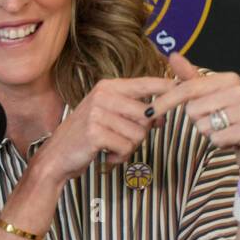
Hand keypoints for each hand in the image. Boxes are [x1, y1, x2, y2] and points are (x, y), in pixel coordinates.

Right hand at [35, 76, 170, 183]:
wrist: (56, 156)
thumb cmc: (85, 136)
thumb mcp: (107, 115)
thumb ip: (133, 111)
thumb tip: (163, 117)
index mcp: (108, 86)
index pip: (148, 83)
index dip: (170, 88)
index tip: (184, 89)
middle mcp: (103, 95)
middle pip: (148, 115)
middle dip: (141, 132)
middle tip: (122, 137)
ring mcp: (97, 113)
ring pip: (139, 134)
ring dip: (129, 147)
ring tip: (110, 147)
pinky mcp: (94, 132)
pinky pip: (126, 147)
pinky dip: (120, 156)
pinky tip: (106, 154)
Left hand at [149, 52, 239, 180]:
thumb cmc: (231, 115)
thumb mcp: (211, 93)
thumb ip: (190, 77)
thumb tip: (173, 55)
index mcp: (229, 79)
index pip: (187, 89)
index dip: (165, 101)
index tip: (148, 111)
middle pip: (192, 109)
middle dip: (197, 119)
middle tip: (215, 119)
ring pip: (202, 126)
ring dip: (208, 132)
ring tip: (224, 128)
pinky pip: (215, 139)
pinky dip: (218, 142)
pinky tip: (231, 139)